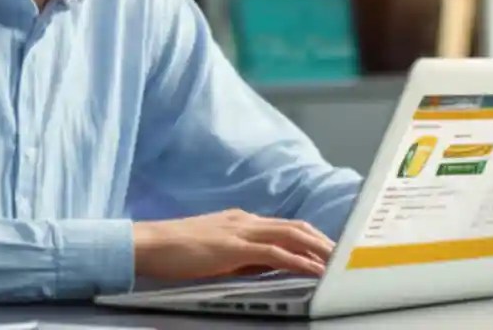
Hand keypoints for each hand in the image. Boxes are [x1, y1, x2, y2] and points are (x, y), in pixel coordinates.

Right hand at [132, 208, 334, 281]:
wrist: (148, 243)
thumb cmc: (174, 251)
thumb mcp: (215, 252)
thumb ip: (241, 256)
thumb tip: (267, 267)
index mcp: (241, 221)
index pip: (285, 226)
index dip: (310, 236)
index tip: (328, 248)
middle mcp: (246, 220)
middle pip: (296, 227)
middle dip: (322, 240)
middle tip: (344, 255)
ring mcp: (241, 231)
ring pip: (291, 235)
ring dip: (318, 249)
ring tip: (337, 262)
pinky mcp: (234, 247)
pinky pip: (275, 254)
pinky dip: (298, 261)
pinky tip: (312, 271)